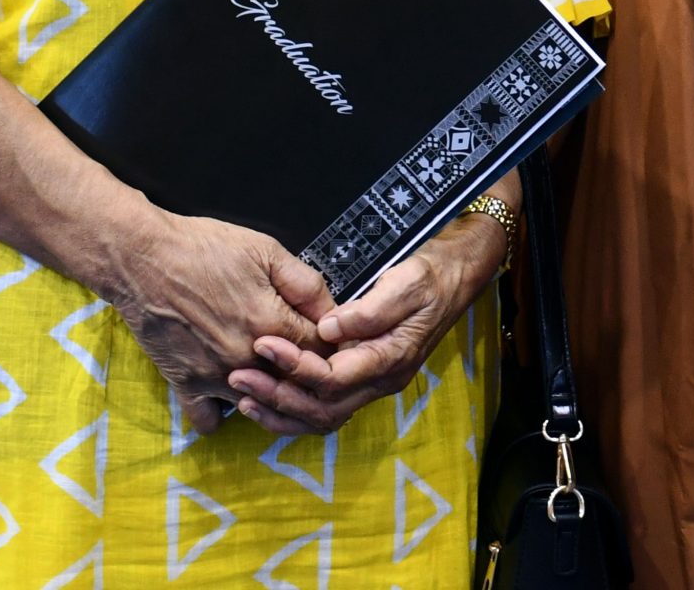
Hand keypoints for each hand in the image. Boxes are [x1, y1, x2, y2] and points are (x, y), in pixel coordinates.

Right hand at [107, 213, 335, 433]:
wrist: (143, 258)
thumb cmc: (205, 248)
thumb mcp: (267, 251)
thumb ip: (307, 285)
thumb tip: (334, 313)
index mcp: (272, 323)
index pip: (323, 351)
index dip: (330, 343)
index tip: (326, 335)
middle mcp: (246, 359)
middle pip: (296, 381)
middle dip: (306, 370)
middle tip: (301, 352)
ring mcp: (215, 376)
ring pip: (260, 403)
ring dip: (270, 390)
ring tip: (269, 366)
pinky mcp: (185, 385)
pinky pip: (209, 420)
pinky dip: (222, 412)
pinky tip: (230, 390)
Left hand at [224, 214, 503, 435]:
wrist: (454, 277)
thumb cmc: (430, 276)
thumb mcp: (406, 282)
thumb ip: (369, 310)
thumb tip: (329, 328)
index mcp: (391, 358)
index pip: (335, 378)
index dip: (297, 366)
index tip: (264, 344)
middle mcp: (381, 380)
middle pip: (323, 409)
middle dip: (278, 396)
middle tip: (239, 376)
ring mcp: (372, 384)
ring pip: (320, 417)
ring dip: (279, 409)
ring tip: (242, 393)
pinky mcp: (361, 378)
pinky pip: (322, 407)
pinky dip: (290, 408)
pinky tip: (263, 397)